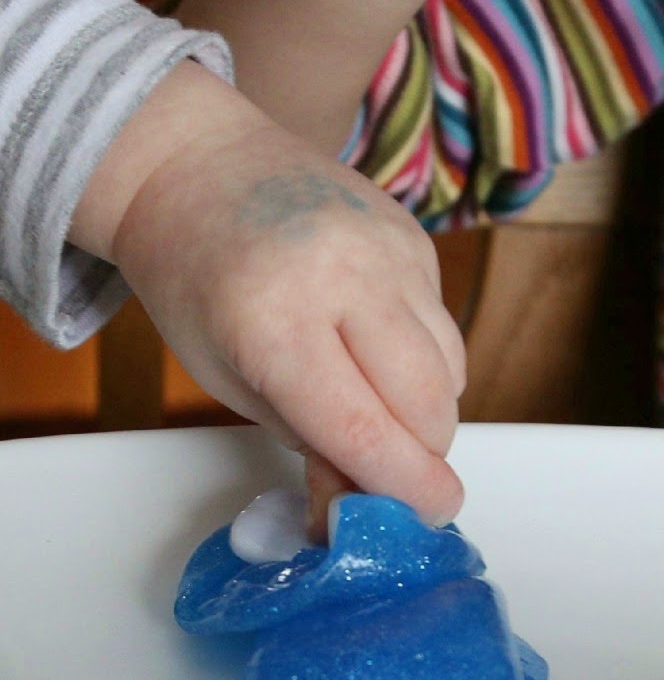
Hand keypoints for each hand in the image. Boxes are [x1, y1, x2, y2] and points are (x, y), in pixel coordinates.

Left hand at [71, 64, 466, 527]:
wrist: (199, 162)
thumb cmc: (196, 278)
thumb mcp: (228, 375)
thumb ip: (305, 440)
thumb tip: (356, 509)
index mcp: (276, 322)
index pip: (366, 428)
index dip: (406, 486)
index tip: (429, 516)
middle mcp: (347, 278)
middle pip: (430, 402)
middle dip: (423, 453)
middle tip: (394, 468)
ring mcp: (391, 250)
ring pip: (452, 366)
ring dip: (431, 408)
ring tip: (379, 404)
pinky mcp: (418, 237)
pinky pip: (444, 324)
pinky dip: (425, 357)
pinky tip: (377, 343)